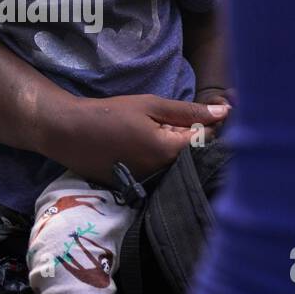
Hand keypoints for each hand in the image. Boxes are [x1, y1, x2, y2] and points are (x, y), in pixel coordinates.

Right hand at [46, 94, 229, 184]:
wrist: (69, 132)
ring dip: (177, 149)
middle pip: (193, 156)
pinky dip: (160, 159)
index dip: (210, 124)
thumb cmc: (110, 114)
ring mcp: (150, 183)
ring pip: (177, 165)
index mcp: (170, 151)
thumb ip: (188, 111)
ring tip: (159, 131)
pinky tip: (146, 146)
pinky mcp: (136, 187)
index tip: (206, 111)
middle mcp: (163, 173)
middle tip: (179, 120)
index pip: (207, 140)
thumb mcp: (150, 106)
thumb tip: (226, 112)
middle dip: (194, 138)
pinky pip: (160, 172)